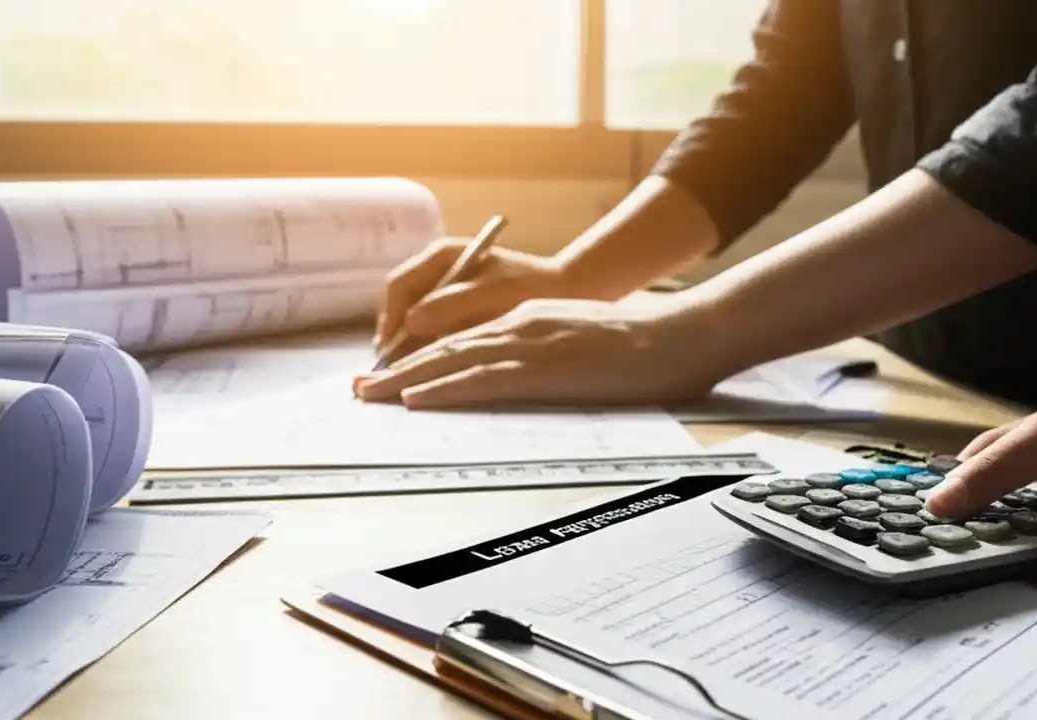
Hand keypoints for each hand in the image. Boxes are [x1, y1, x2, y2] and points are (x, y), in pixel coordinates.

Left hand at [355, 298, 722, 408]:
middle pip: (444, 347)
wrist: (678, 334)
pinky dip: (443, 390)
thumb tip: (525, 373)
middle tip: (358, 388)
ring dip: (404, 382)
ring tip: (368, 397)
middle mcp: (518, 325)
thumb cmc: (642, 344)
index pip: (462, 339)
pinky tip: (416, 401)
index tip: (390, 375)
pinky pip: (481, 380)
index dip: (421, 357)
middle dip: (397, 369)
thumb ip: (548, 350)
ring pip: (451, 361)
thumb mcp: (584, 339)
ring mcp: (529, 345)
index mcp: (529, 319)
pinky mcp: (543, 369)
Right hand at [375, 238, 577, 362]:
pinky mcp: (456, 310)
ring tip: (404, 375)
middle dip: (394, 336)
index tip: (390, 349)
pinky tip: (427, 370)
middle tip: (390, 370)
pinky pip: (430, 330)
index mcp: (442, 256)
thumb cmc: (532, 285)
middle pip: (401, 304)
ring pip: (413, 319)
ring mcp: (445, 290)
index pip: (400, 285)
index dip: (391, 318)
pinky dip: (425, 348)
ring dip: (407, 345)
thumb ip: (452, 304)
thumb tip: (410, 322)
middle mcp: (437, 271)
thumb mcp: (493, 293)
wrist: (566, 289)